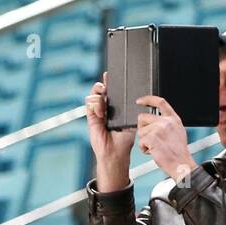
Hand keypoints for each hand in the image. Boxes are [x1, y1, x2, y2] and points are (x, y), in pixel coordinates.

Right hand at [85, 72, 135, 190]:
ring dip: (99, 98)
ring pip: (93, 96)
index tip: (109, 74)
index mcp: (116, 107)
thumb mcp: (132, 120)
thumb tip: (136, 99)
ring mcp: (97, 112)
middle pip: (100, 90)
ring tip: (104, 107)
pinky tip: (100, 112)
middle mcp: (105, 108)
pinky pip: (89, 104)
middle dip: (102, 85)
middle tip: (105, 87)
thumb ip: (130, 109)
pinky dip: (95, 105)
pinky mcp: (90, 117)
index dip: (110, 82)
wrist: (116, 151)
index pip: (112, 91)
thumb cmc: (126, 138)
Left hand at [135, 96, 197, 183]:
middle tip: (152, 138)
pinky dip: (144, 149)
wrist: (181, 164)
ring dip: (144, 141)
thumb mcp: (178, 132)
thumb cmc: (179, 152)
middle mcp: (167, 121)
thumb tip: (154, 119)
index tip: (140, 101)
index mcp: (174, 119)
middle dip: (143, 128)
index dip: (148, 99)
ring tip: (156, 147)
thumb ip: (168, 123)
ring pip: (140, 131)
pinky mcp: (152, 138)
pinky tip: (154, 151)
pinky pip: (140, 141)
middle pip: (143, 117)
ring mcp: (159, 129)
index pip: (160, 102)